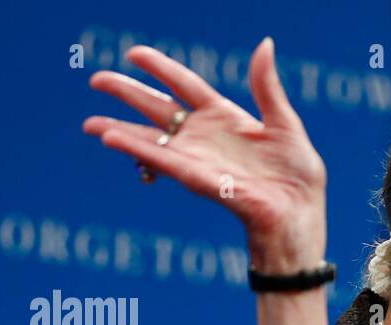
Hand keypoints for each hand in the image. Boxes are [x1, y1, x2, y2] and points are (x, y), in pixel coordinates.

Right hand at [82, 37, 326, 261]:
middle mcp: (205, 137)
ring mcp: (199, 159)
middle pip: (158, 109)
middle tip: (95, 79)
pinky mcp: (200, 179)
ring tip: (90, 125)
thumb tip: (264, 44)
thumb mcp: (286, 124)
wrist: (300, 215)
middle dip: (127, 94)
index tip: (134, 52)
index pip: (185, 85)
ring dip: (120, 131)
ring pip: (152, 140)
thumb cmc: (298, 177)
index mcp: (225, 118)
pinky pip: (164, 162)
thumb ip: (267, 88)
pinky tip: (113, 140)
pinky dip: (139, 150)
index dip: (160, 68)